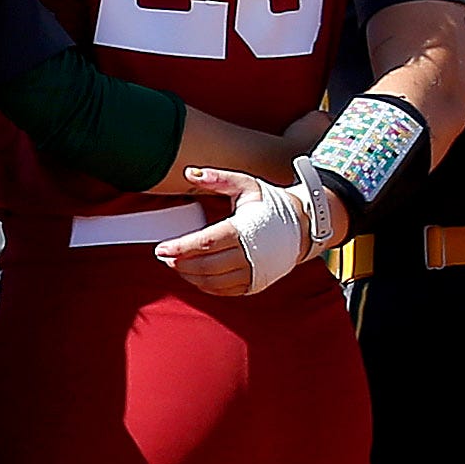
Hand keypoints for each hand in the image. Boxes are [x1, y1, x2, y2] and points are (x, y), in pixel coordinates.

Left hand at [155, 165, 323, 297]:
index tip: (160, 249)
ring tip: (175, 264)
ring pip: (214, 282)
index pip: (207, 242)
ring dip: (189, 276)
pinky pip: (224, 291)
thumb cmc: (269, 204)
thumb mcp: (246, 185)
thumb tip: (189, 172)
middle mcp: (252, 254)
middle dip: (181, 263)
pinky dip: (205, 286)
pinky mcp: (256, 284)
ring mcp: (255, 272)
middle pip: (207, 266)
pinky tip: (193, 275)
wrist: (303, 226)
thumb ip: (218, 179)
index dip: (181, 248)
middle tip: (164, 257)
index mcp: (246, 229)